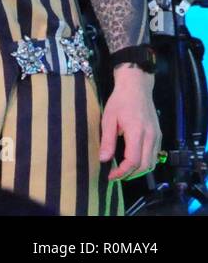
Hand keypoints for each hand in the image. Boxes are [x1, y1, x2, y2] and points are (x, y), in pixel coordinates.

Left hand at [101, 65, 160, 179]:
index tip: (110, 175)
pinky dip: (145, 163)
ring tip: (123, 171)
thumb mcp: (108, 118)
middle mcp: (151, 137)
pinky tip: (133, 161)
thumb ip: (107, 140)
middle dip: (130, 175)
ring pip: (152, 162)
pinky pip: (154, 155)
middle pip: (145, 165)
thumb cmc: (120, 101)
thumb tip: (103, 159)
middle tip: (115, 176)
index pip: (133, 161)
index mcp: (137, 132)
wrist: (136, 87)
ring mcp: (157, 136)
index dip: (122, 172)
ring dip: (139, 171)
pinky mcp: (158, 135)